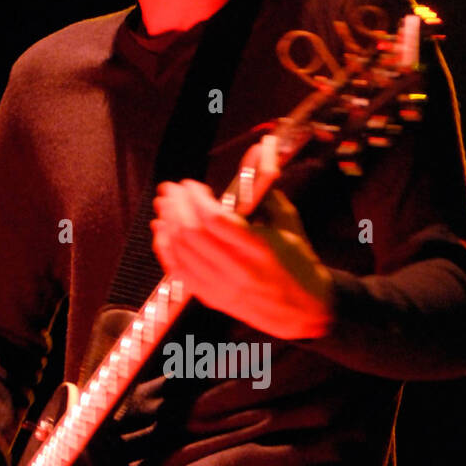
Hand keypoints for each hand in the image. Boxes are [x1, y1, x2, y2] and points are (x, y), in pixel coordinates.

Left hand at [149, 143, 336, 338]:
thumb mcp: (289, 224)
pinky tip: (162, 230)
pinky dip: (165, 249)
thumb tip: (255, 154)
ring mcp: (221, 287)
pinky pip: (178, 271)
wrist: (303, 311)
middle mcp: (237, 269)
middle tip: (171, 189)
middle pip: (192, 233)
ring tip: (163, 205)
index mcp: (259, 249)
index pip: (215, 220)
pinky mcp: (211, 298)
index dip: (196, 198)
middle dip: (176, 206)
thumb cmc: (298, 263)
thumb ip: (266, 191)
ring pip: (180, 251)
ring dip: (167, 224)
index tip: (190, 184)